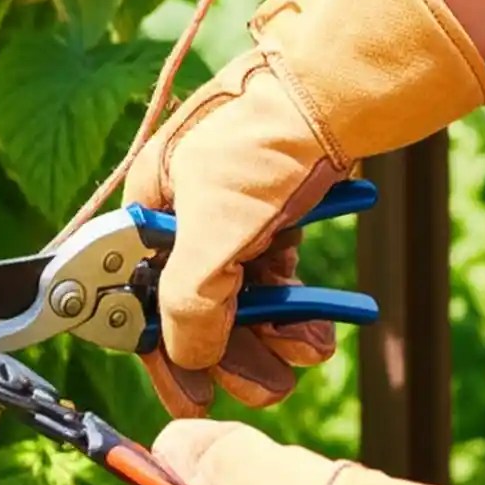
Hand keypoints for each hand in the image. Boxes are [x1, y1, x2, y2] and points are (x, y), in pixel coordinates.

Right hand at [122, 0, 484, 417]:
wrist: (343, 86)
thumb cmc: (266, 143)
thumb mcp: (214, 232)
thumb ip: (190, 304)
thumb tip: (191, 358)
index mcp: (147, 210)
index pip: (140, 298)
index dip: (164, 352)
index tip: (193, 398)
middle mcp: (181, 215)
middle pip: (194, 306)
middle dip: (232, 352)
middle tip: (267, 387)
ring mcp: (231, 216)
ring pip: (239, 297)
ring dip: (271, 336)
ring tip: (307, 354)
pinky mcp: (275, 215)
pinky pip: (274, 277)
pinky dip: (295, 307)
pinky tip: (320, 327)